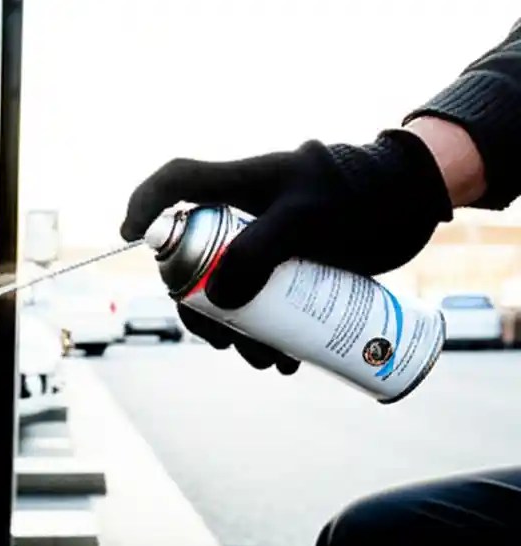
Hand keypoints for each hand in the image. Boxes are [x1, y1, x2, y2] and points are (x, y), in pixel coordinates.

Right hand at [121, 128, 453, 373]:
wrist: (416, 204)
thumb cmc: (362, 195)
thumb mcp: (308, 218)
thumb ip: (258, 251)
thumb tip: (215, 301)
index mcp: (239, 184)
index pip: (176, 182)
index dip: (145, 203)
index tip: (130, 236)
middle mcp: (245, 215)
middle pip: (195, 261)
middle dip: (203, 311)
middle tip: (223, 344)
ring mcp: (269, 244)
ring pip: (232, 293)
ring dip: (240, 335)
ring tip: (271, 363)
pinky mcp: (294, 269)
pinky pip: (267, 305)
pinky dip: (271, 336)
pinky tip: (290, 359)